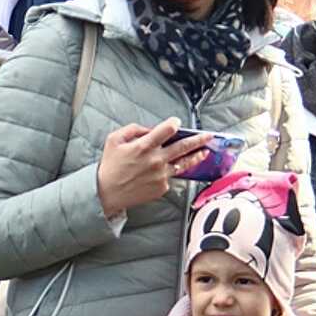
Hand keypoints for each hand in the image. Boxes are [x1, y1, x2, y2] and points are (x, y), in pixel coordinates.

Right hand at [94, 119, 210, 215]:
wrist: (107, 193)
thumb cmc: (110, 166)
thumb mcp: (114, 140)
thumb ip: (133, 130)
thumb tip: (150, 129)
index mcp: (144, 146)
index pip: (167, 130)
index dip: (174, 123)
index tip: (177, 122)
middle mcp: (156, 160)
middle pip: (183, 146)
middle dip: (198, 139)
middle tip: (209, 135)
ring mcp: (161, 175)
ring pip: (184, 163)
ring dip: (196, 156)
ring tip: (204, 152)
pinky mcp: (162, 187)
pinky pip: (170, 176)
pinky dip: (170, 171)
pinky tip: (168, 169)